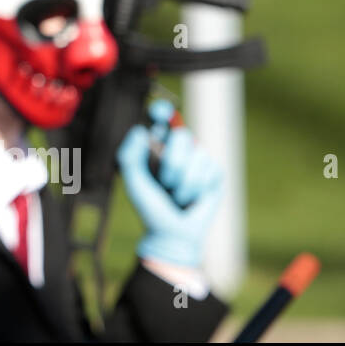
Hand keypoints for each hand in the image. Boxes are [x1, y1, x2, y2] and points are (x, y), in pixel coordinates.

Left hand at [117, 100, 222, 269]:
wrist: (171, 232)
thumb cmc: (150, 207)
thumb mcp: (134, 182)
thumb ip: (130, 156)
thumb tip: (140, 130)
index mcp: (157, 146)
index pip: (162, 121)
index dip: (163, 112)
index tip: (159, 112)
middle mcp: (179, 149)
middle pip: (182, 135)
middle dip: (172, 162)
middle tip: (164, 182)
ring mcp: (198, 159)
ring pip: (197, 155)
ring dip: (183, 182)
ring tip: (176, 195)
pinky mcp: (214, 173)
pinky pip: (210, 169)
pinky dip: (196, 188)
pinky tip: (191, 198)